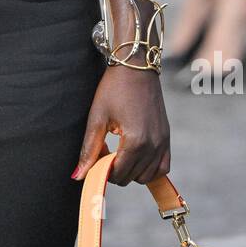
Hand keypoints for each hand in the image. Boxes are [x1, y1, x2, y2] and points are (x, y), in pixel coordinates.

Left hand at [72, 65, 169, 185]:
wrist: (136, 68)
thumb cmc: (114, 89)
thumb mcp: (97, 119)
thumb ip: (89, 150)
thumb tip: (78, 176)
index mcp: (136, 141)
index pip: (118, 174)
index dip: (102, 169)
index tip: (97, 152)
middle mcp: (153, 145)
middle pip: (131, 178)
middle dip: (116, 170)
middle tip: (107, 148)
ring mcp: (163, 142)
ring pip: (147, 176)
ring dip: (131, 171)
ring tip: (120, 150)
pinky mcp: (167, 138)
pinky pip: (162, 167)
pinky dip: (149, 169)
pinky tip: (135, 156)